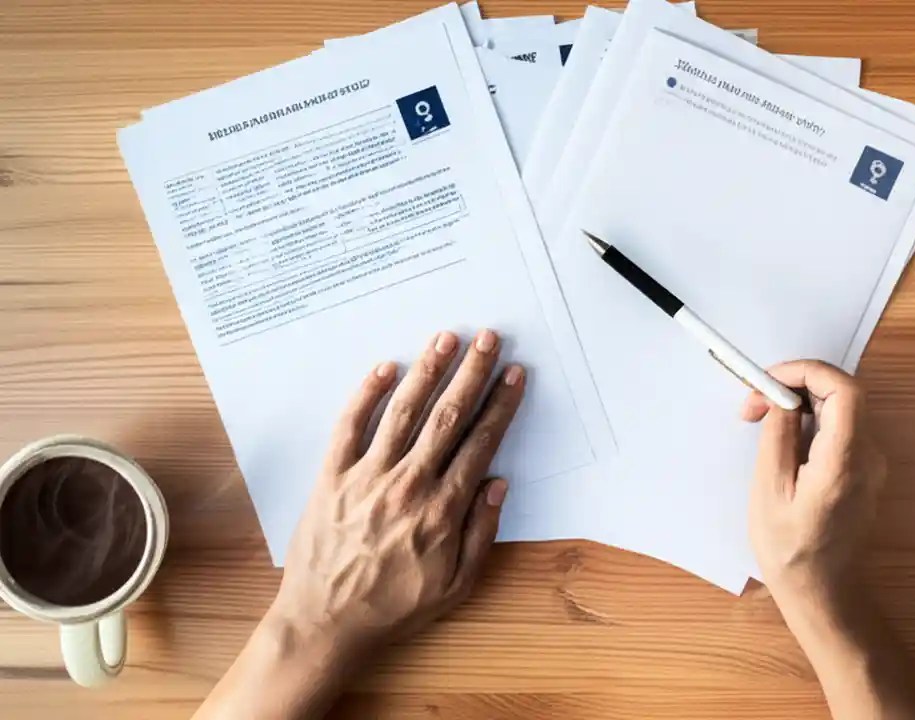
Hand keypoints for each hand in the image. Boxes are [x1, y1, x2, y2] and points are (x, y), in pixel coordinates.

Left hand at [271, 328, 524, 655]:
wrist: (326, 623)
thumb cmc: (394, 608)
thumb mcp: (456, 585)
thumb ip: (481, 532)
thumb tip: (498, 483)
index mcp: (443, 510)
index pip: (480, 443)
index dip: (499, 405)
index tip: (513, 375)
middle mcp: (408, 485)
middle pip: (447, 417)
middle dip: (471, 373)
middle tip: (488, 338)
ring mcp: (367, 478)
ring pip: (403, 412)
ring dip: (427, 371)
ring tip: (445, 338)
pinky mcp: (332, 478)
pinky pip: (349, 427)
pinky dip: (366, 395)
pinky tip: (383, 368)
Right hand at [742, 360, 885, 608]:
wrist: (822, 590)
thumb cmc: (789, 549)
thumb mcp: (769, 490)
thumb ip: (778, 436)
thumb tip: (781, 399)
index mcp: (844, 461)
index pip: (843, 389)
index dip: (805, 371)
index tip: (766, 381)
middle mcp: (868, 455)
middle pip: (841, 393)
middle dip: (794, 384)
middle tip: (752, 404)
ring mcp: (871, 462)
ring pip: (839, 407)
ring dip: (799, 402)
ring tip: (759, 419)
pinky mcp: (863, 469)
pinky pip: (839, 427)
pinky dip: (809, 419)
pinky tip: (780, 438)